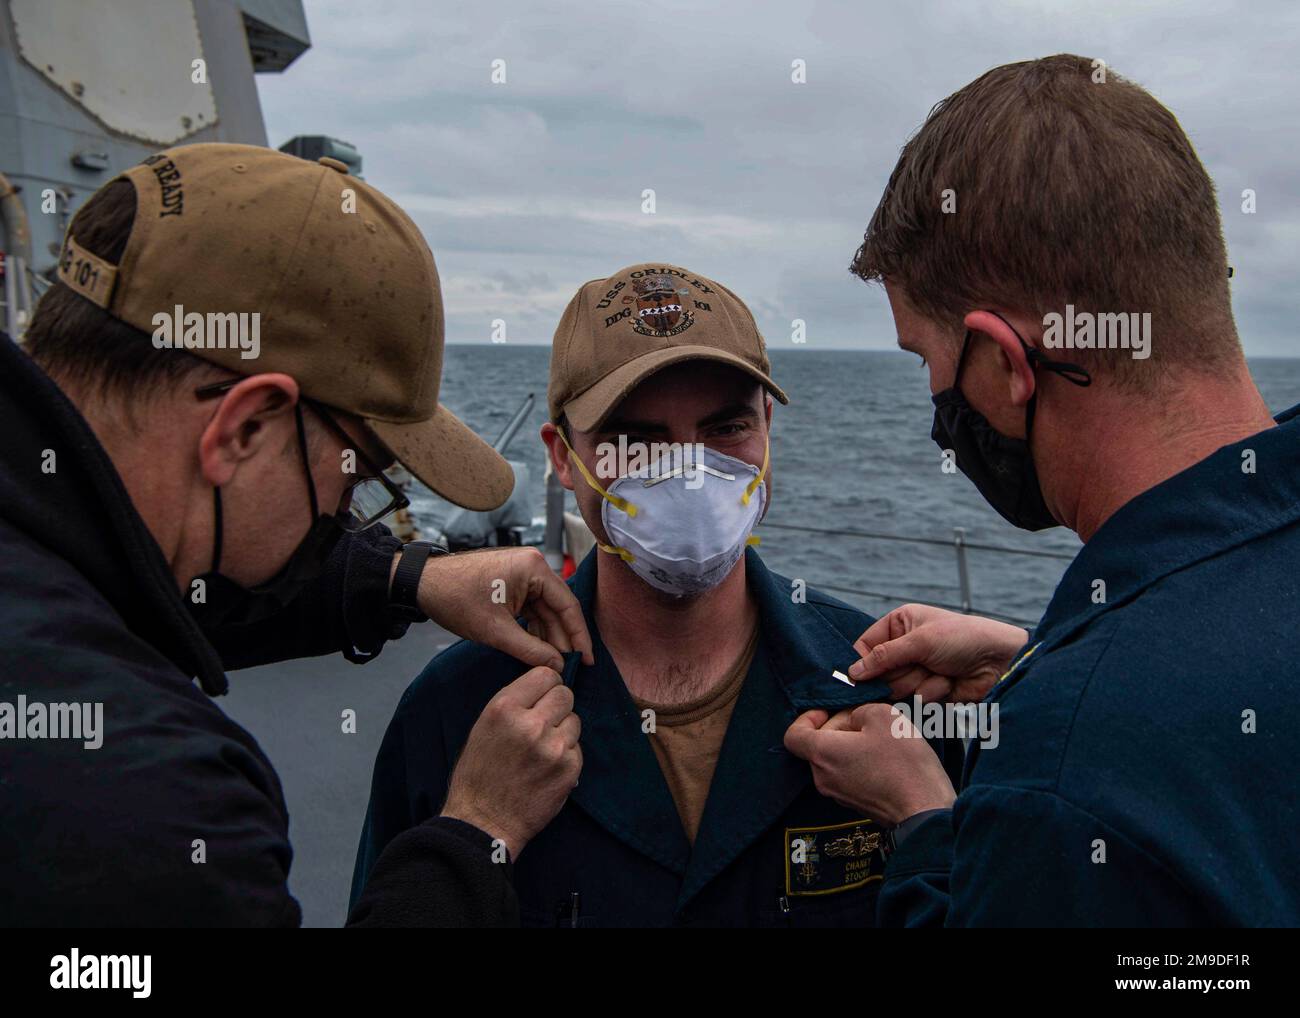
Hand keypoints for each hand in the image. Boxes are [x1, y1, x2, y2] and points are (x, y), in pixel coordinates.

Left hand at [413, 547, 593, 671]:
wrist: (422, 584)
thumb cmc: (456, 599)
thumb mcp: (495, 631)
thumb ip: (530, 650)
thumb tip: (557, 666)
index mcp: (534, 568)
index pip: (568, 606)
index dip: (579, 636)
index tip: (585, 660)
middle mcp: (533, 566)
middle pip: (558, 608)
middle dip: (562, 639)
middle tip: (569, 668)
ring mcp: (522, 574)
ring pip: (544, 610)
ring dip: (547, 636)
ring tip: (552, 664)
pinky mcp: (511, 583)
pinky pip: (531, 608)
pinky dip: (534, 628)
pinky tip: (536, 650)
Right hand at [440, 666, 581, 857]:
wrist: (483, 822)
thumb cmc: (479, 775)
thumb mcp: (483, 727)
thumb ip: (513, 704)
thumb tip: (544, 686)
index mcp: (504, 708)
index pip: (546, 674)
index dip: (546, 685)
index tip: (542, 697)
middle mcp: (531, 724)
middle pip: (565, 694)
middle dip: (557, 706)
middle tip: (544, 723)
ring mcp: (553, 747)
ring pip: (575, 720)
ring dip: (564, 731)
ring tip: (543, 749)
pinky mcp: (569, 769)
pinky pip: (578, 748)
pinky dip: (567, 756)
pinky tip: (548, 769)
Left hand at [784, 705, 954, 825]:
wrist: (925, 811)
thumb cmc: (903, 764)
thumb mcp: (883, 715)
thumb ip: (858, 710)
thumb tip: (853, 719)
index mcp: (822, 754)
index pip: (793, 735)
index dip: (806, 717)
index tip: (827, 710)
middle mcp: (823, 777)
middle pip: (818, 744)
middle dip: (839, 726)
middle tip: (867, 719)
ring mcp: (839, 794)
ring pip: (835, 759)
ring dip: (852, 744)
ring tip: (881, 738)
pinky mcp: (855, 803)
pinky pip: (848, 775)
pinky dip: (860, 761)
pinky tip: (886, 757)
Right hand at [847, 603, 1026, 702]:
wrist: (1000, 662)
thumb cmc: (963, 639)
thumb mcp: (920, 641)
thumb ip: (884, 657)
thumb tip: (853, 672)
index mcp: (899, 624)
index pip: (865, 646)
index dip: (862, 663)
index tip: (859, 678)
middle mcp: (905, 646)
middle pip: (879, 673)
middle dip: (899, 673)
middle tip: (920, 665)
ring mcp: (917, 669)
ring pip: (897, 689)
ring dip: (919, 682)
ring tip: (940, 671)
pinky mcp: (930, 690)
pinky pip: (916, 699)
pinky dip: (933, 692)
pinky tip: (950, 682)